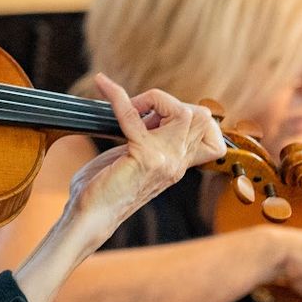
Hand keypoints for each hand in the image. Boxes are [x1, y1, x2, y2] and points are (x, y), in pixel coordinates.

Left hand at [63, 74, 226, 231]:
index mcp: (177, 164)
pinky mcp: (143, 158)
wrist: (90, 217)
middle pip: (202, 118)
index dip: (190, 117)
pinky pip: (134, 117)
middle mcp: (176, 163)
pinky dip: (117, 95)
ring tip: (129, 105)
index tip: (155, 117)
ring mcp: (164, 161)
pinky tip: (104, 84)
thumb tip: (148, 113)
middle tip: (139, 109)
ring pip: (184, 113)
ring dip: (154, 100)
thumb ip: (149, 139)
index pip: (211, 136)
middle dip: (171, 102)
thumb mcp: (135, 160)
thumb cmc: (103, 190)